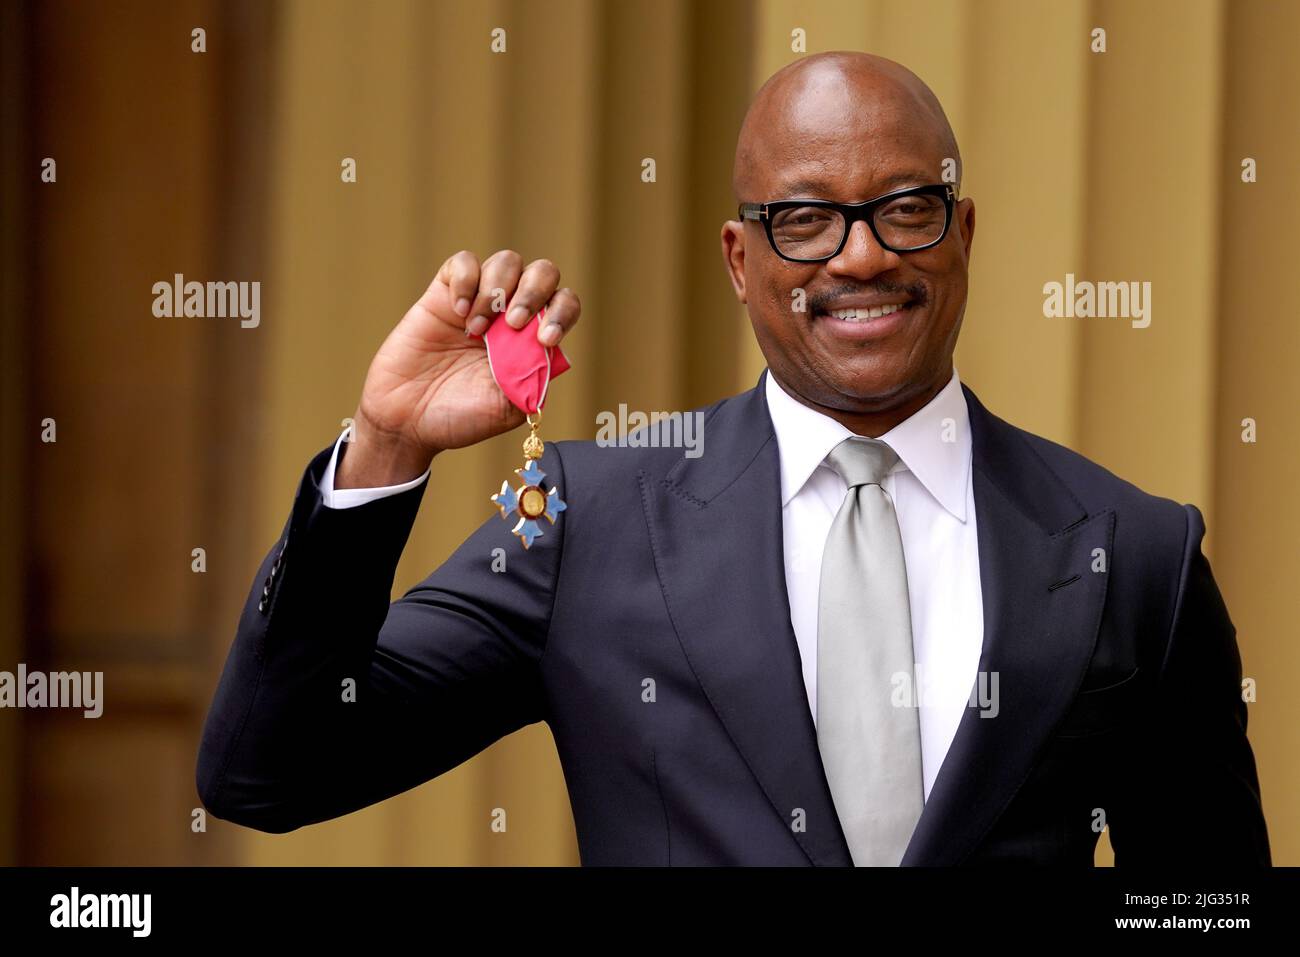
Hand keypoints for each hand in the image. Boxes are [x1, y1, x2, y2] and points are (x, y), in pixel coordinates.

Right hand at [337, 249, 580, 488]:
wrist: (407, 420)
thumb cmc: (458, 417)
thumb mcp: (507, 408)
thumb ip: (533, 379)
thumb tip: (552, 351)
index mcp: (532, 341)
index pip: (564, 306)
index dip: (562, 314)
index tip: (546, 339)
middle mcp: (510, 316)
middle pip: (543, 274)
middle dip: (534, 292)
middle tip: (512, 324)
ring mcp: (478, 302)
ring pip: (507, 262)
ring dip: (497, 290)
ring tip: (476, 329)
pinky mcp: (443, 294)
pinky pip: (464, 262)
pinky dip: (466, 281)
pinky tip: (459, 313)